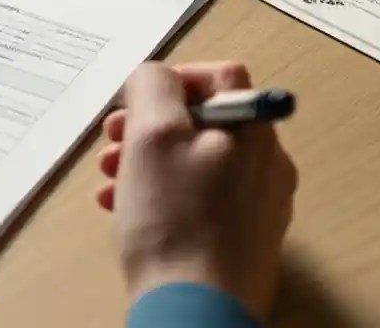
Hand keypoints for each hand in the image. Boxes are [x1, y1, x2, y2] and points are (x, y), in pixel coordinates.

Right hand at [96, 62, 296, 318]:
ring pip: (198, 161)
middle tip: (113, 142)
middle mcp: (267, 164)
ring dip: (151, 160)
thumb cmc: (173, 218)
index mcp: (254, 130)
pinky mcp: (244, 239)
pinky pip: (202, 198)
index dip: (175, 78)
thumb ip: (154, 86)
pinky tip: (129, 212)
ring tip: (112, 180)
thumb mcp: (152, 135)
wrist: (196, 309)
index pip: (222, 76)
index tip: (136, 102)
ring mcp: (259, 205)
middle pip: (206, 121)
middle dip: (152, 126)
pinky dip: (165, 193)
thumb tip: (156, 76)